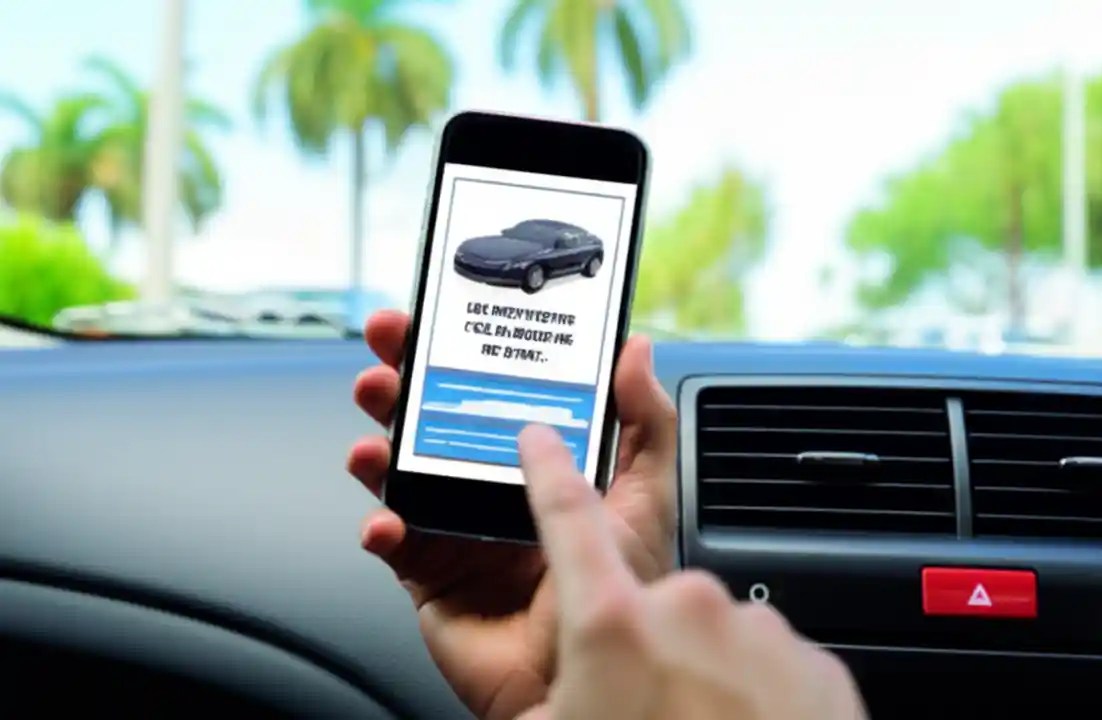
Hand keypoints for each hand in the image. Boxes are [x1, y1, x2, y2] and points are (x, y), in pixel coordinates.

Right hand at [346, 310, 677, 719]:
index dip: (460, 354)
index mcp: (539, 460)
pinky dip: (381, 529)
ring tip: (373, 433)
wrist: (596, 674)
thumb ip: (644, 420)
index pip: (490, 391)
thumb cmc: (630, 591)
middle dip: (402, 381)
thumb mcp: (645, 492)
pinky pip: (394, 546)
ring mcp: (457, 529)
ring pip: (402, 473)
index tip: (439, 318)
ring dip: (378, 446)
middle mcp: (492, 487)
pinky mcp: (432, 576)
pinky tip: (386, 520)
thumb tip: (636, 349)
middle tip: (387, 350)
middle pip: (431, 420)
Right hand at [512, 424, 867, 719]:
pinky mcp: (812, 660)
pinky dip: (752, 697)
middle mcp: (685, 608)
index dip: (548, 468)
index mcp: (611, 625)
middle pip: (645, 610)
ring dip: (699, 681)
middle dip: (641, 655)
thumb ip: (549, 695)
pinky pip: (766, 666)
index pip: (566, 518)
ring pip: (711, 641)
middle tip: (639, 712)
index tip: (540, 434)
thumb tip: (551, 690)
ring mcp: (756, 632)